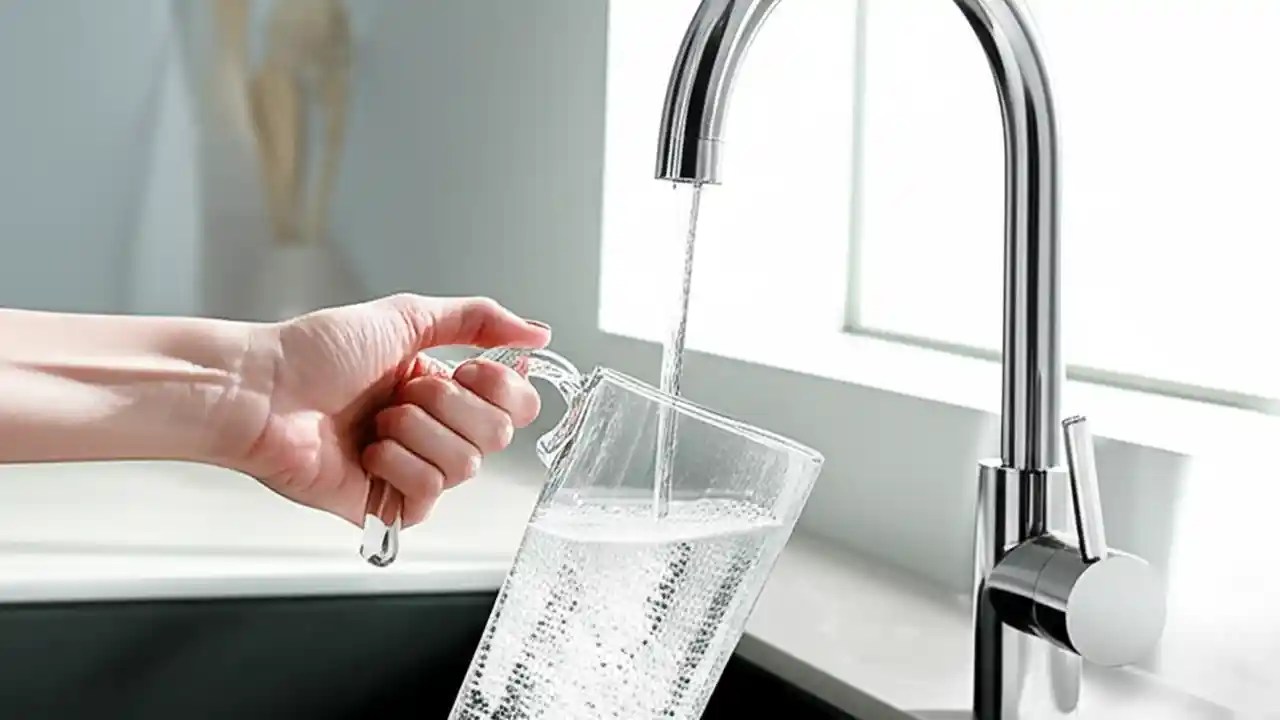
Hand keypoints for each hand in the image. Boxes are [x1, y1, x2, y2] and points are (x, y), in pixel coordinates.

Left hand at [230, 294, 550, 526]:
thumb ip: (478, 319)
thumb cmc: (315, 353)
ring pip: (468, 464)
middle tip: (402, 390)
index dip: (502, 387)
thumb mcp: (407, 316)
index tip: (469, 366)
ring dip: (418, 431)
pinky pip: (431, 494)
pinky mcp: (389, 507)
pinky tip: (368, 452)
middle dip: (450, 404)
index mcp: (443, 389)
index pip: (516, 403)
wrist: (264, 391)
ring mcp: (412, 471)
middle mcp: (433, 431)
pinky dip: (401, 465)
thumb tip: (539, 332)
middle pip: (500, 434)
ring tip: (376, 420)